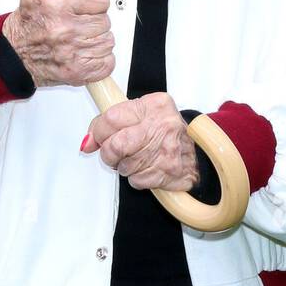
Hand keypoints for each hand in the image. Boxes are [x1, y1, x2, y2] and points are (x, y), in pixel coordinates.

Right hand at [2, 0, 115, 88]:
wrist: (13, 54)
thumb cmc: (27, 25)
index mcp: (57, 5)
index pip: (101, 1)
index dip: (95, 3)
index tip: (89, 7)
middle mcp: (65, 29)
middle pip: (105, 21)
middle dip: (95, 22)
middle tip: (81, 24)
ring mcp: (72, 52)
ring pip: (108, 42)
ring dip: (97, 40)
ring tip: (80, 40)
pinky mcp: (78, 72)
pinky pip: (107, 63)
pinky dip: (100, 60)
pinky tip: (85, 54)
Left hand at [79, 92, 200, 191]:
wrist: (198, 155)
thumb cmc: (166, 134)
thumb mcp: (143, 115)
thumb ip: (113, 122)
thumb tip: (87, 142)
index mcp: (155, 105)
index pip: (111, 117)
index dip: (98, 131)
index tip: (96, 137)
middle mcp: (163, 125)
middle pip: (115, 145)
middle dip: (108, 154)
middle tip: (113, 153)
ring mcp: (166, 150)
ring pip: (124, 166)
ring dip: (124, 166)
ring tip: (137, 158)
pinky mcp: (167, 172)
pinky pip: (136, 180)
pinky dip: (137, 178)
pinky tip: (147, 167)